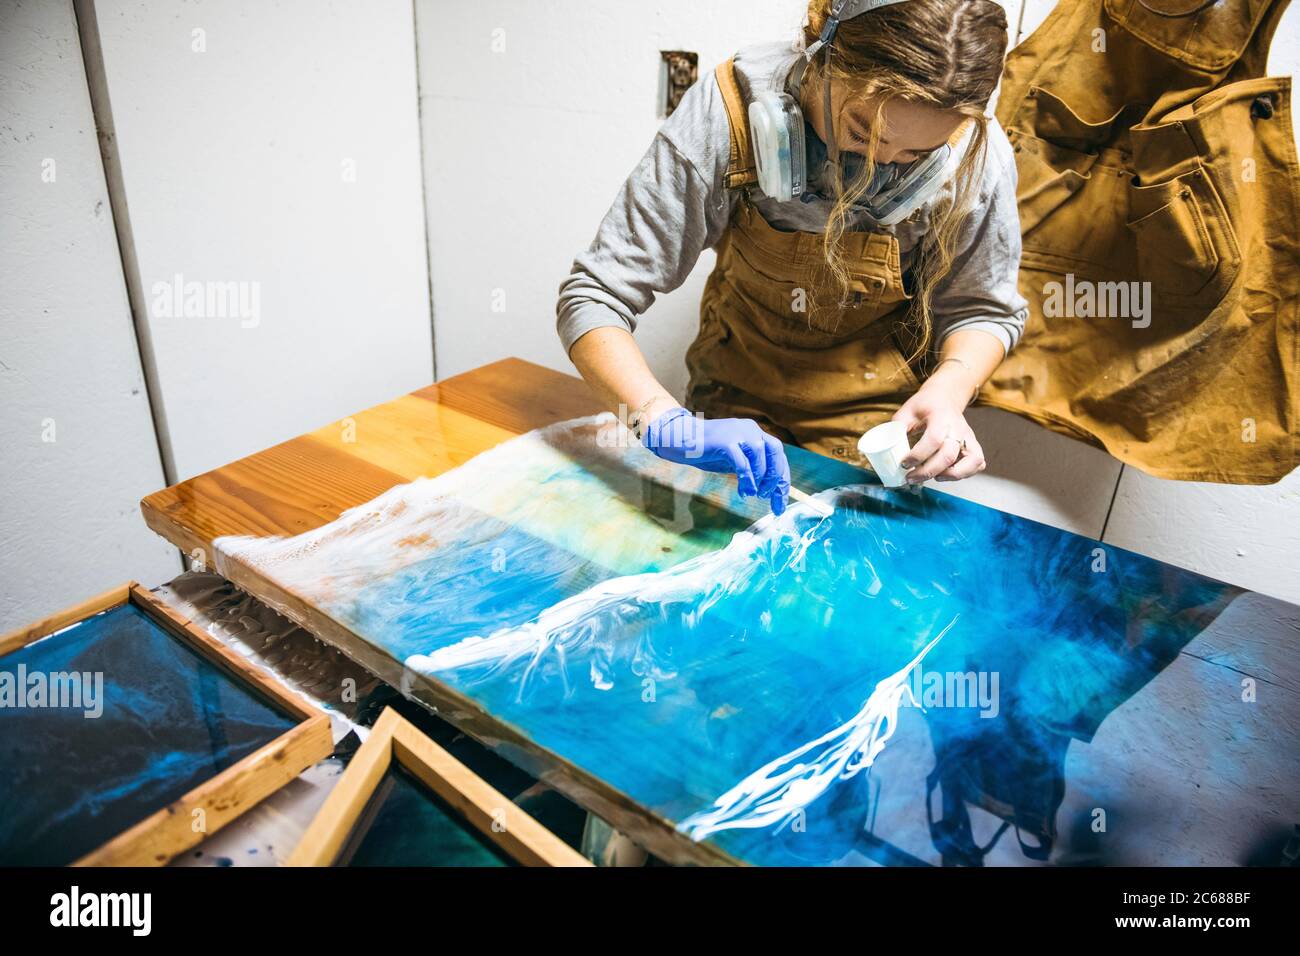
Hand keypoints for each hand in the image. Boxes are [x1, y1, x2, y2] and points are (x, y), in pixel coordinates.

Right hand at [643, 408, 790, 513]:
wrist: (679, 438)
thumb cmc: (706, 451)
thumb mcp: (733, 459)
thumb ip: (749, 468)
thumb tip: (764, 489)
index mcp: (755, 433)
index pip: (778, 455)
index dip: (782, 481)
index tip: (780, 504)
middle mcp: (750, 429)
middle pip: (776, 452)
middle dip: (776, 479)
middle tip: (768, 498)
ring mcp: (737, 432)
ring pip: (761, 456)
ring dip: (761, 478)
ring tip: (754, 494)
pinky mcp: (724, 441)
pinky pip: (742, 462)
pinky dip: (747, 479)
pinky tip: (745, 492)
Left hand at [892, 373, 985, 482]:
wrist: (945, 396)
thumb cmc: (925, 404)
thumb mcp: (907, 411)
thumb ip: (897, 429)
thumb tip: (886, 450)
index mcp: (941, 417)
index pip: (933, 440)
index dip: (917, 455)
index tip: (903, 463)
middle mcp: (958, 428)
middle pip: (948, 455)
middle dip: (927, 471)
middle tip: (910, 477)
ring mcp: (968, 437)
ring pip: (971, 461)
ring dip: (952, 475)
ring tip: (933, 478)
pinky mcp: (973, 445)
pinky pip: (978, 464)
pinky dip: (965, 473)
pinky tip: (947, 474)